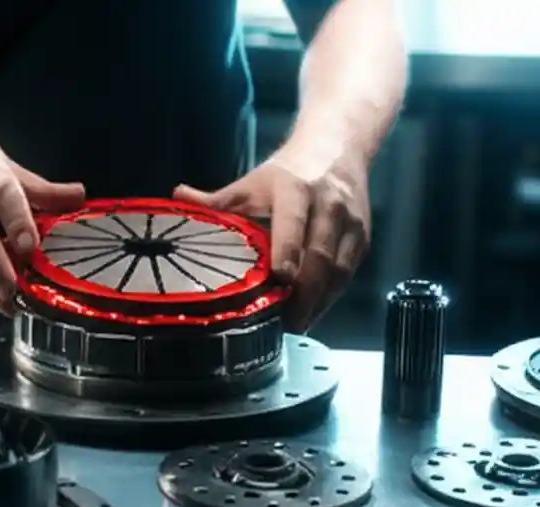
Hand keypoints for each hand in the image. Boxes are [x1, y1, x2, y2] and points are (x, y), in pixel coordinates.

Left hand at [174, 149, 370, 332]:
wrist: (337, 148)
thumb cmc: (287, 172)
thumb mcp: (253, 182)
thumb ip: (218, 200)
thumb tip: (177, 197)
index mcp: (296, 188)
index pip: (293, 223)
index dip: (288, 252)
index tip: (278, 281)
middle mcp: (329, 205)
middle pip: (320, 256)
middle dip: (304, 293)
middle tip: (284, 322)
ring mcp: (351, 223)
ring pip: (338, 271)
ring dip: (319, 303)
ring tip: (296, 325)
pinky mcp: (362, 239)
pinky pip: (348, 275)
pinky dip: (330, 298)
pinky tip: (311, 313)